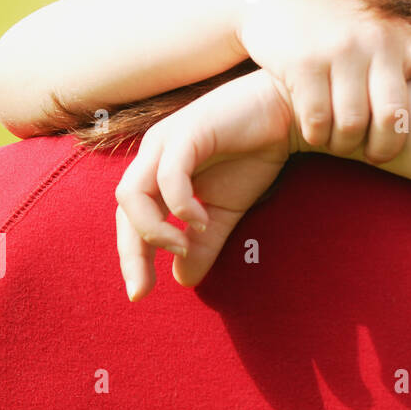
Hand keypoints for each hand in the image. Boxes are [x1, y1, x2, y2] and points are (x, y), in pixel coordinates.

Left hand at [114, 68, 297, 301]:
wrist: (287, 116)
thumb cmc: (254, 156)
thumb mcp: (225, 210)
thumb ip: (203, 243)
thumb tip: (183, 280)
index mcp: (158, 171)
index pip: (131, 218)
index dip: (132, 256)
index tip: (142, 293)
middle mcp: (153, 153)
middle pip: (124, 207)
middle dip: (131, 251)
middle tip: (144, 288)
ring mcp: (168, 140)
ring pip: (133, 192)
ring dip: (153, 228)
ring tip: (183, 246)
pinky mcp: (189, 131)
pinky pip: (170, 173)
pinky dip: (180, 203)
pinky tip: (201, 219)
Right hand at [236, 0, 410, 162]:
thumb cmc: (342, 25)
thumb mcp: (386, 29)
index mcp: (406, 36)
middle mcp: (379, 40)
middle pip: (395, 115)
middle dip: (386, 147)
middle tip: (377, 157)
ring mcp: (341, 49)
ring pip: (354, 124)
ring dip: (346, 144)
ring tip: (341, 143)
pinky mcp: (304, 61)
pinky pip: (318, 119)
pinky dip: (317, 135)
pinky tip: (315, 132)